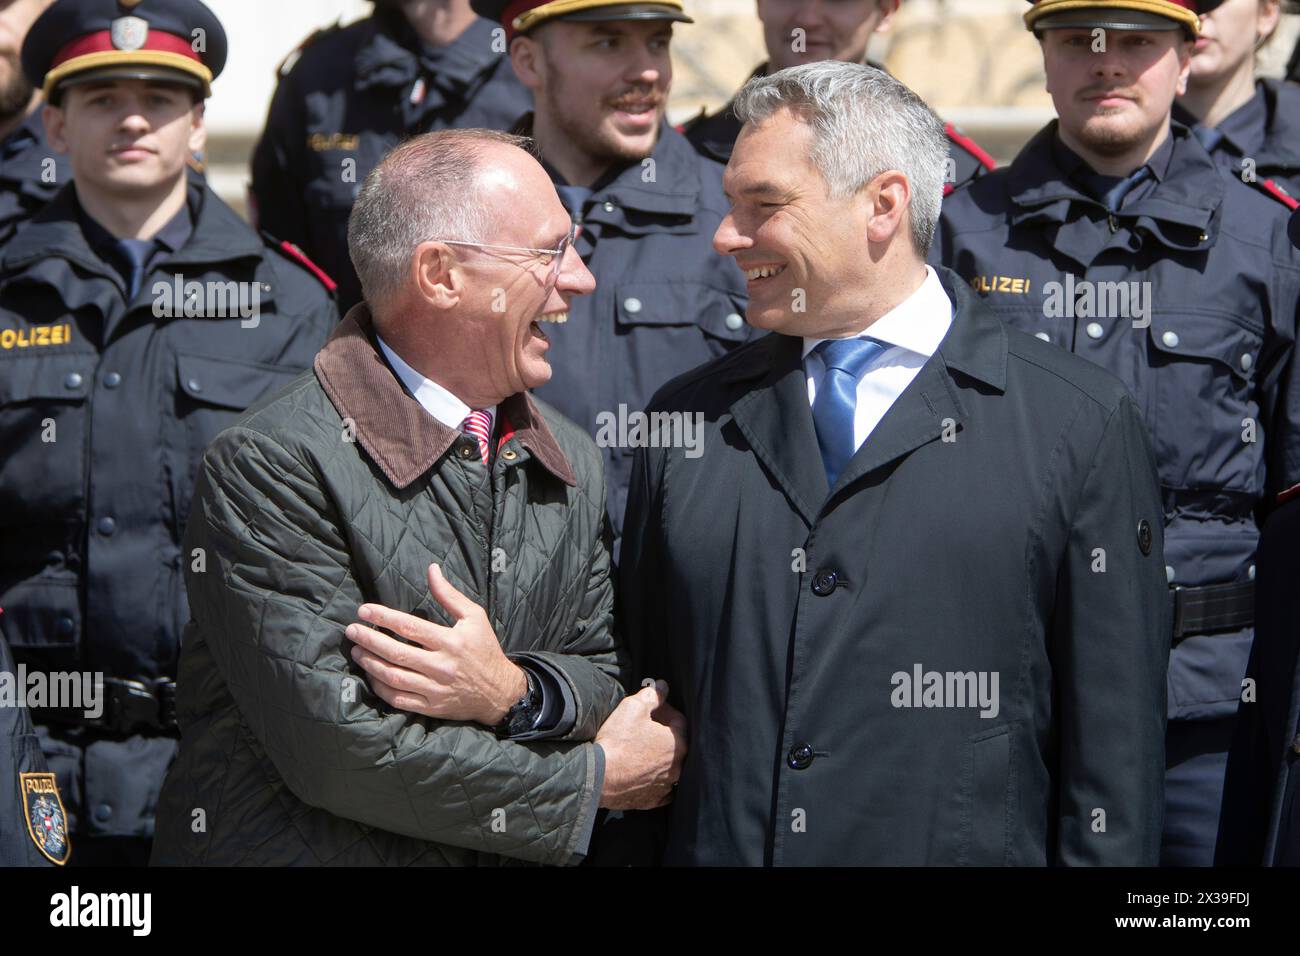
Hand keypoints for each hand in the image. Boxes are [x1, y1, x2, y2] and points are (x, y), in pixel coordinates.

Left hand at [345, 563, 527, 725]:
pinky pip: (399, 700)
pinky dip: (381, 688)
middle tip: (352, 631)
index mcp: (452, 641)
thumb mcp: (474, 617)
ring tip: (357, 652)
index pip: (410, 627)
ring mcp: (436, 689)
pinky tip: (372, 675)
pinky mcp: (432, 708)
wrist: (500, 692)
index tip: (363, 611)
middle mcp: (442, 666)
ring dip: (371, 664)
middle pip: (397, 652)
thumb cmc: (485, 650)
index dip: (383, 618)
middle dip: (370, 640)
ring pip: (395, 677)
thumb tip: (431, 570)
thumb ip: (449, 595)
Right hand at [596, 680, 686, 810]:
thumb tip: (663, 686)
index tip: (650, 707)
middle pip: (675, 743)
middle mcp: (678, 767)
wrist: (598, 777)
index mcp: (678, 743)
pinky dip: (653, 778)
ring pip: (669, 766)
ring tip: (640, 747)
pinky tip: (641, 770)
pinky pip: (660, 787)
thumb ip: (652, 695)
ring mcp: (666, 786)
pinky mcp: (653, 800)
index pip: (678, 720)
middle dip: (662, 731)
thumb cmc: (617, 741)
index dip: (664, 709)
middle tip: (643, 725)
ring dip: (658, 755)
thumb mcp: (633, 708)